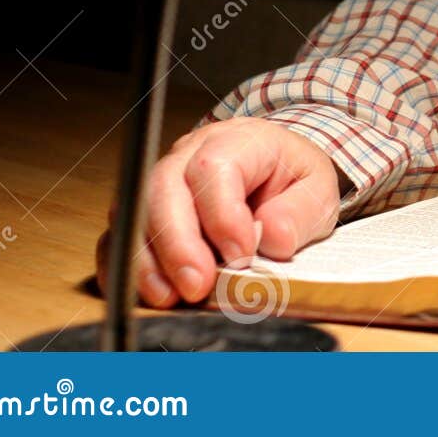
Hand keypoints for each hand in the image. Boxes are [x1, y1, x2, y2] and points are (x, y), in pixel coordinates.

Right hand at [94, 116, 343, 308]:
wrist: (277, 172)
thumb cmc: (293, 179)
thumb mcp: (318, 190)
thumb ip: (300, 212)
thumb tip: (273, 236)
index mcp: (239, 139)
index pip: (215, 167)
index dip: (222, 214)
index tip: (240, 254)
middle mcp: (191, 152)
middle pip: (164, 186)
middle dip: (177, 242)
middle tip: (196, 285)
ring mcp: (162, 179)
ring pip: (134, 210)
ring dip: (147, 259)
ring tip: (170, 297)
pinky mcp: (144, 210)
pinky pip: (119, 235)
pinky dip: (127, 266)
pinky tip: (147, 292)